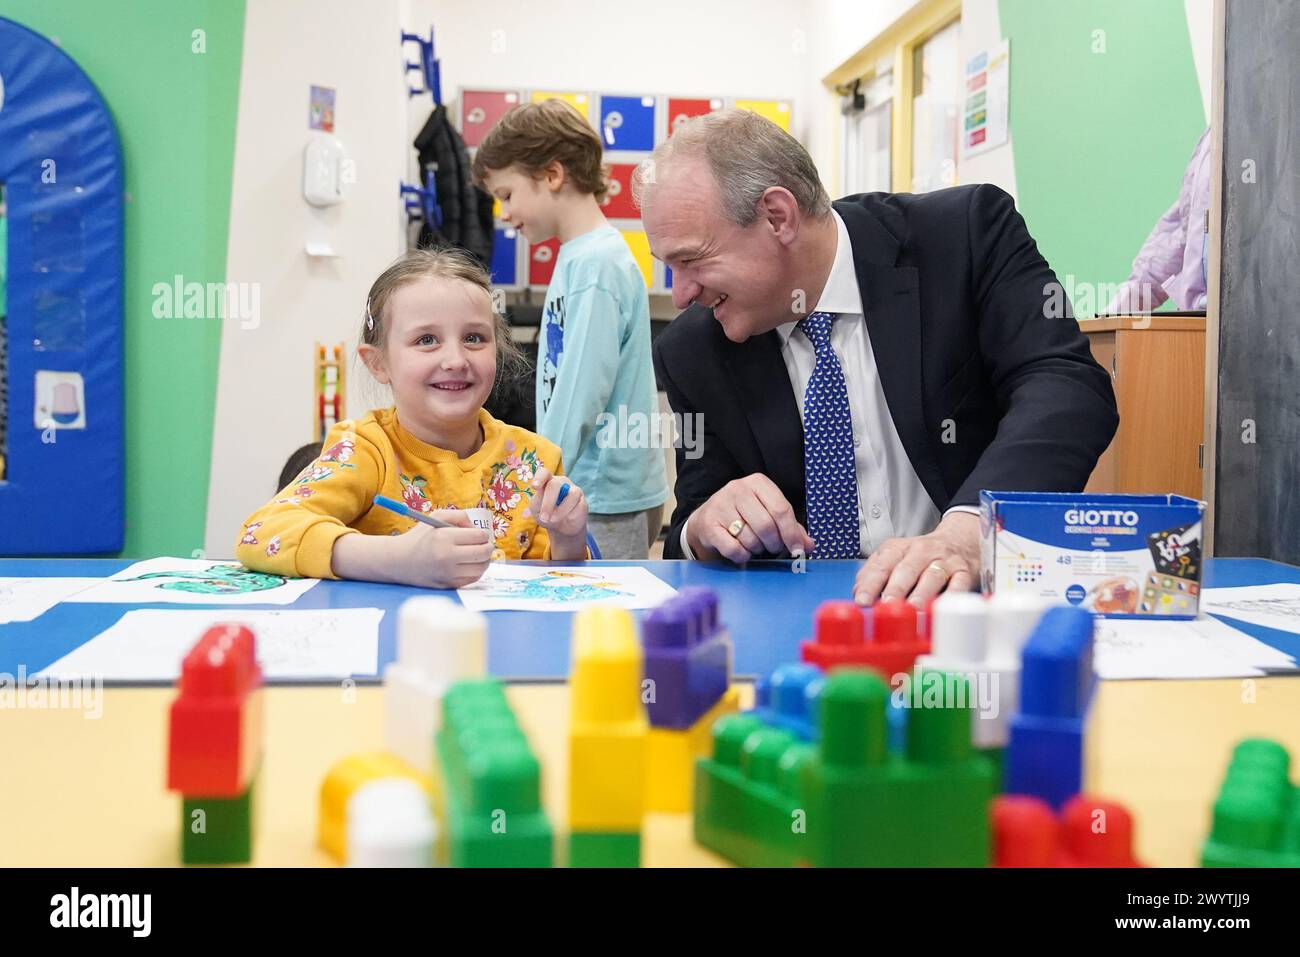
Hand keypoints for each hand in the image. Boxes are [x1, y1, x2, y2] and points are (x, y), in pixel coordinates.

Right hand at [332, 510, 494, 587]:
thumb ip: (460, 516)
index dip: (483, 534)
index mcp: (444, 538)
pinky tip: (470, 564)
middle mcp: (447, 557)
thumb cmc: (420, 536)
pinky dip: (476, 571)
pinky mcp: (448, 585)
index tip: (481, 535)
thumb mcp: (437, 517)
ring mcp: (448, 574)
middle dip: (488, 547)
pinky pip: (473, 579)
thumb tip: (478, 529)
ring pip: (481, 568)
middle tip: (486, 545)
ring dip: (485, 560)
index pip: (478, 536)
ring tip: (479, 554)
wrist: (399, 561)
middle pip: (483, 553)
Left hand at [525, 468, 588, 557]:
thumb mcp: (536, 510)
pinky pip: (579, 506)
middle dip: (548, 502)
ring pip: (571, 495)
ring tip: (553, 520)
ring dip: (561, 510)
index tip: (535, 487)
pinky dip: (571, 515)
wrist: (561, 528)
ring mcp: (574, 490)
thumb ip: (537, 502)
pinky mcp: (583, 501)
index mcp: (547, 481)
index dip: (539, 478)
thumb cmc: (546, 515)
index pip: (544, 473)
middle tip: (544, 517)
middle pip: (555, 484)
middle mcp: (561, 482)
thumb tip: (543, 500)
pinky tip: (568, 518)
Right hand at [687, 473, 814, 563]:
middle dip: (774, 543)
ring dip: (756, 549)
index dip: (792, 533)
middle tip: (773, 548)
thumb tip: (809, 546)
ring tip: (753, 545)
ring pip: (750, 539)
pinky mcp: (708, 524)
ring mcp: (720, 505)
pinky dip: (741, 556)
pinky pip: (733, 549)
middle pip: (766, 525)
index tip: (798, 550)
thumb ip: (791, 528)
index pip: (781, 509)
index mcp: (758, 483)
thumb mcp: (768, 514)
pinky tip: (740, 551)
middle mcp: (738, 489)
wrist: (707, 520)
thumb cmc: (744, 516)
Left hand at [852, 511, 979, 605]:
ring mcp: (944, 562)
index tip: (862, 600)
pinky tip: (943, 608)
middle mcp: (921, 552)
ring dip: (922, 594)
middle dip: (896, 588)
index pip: (882, 565)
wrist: (961, 540)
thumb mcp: (895, 557)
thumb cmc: (921, 556)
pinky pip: (959, 584)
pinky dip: (952, 596)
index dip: (871, 583)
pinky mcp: (964, 572)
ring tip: (914, 609)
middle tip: (887, 604)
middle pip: (907, 569)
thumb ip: (874, 573)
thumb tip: (858, 593)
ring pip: (933, 577)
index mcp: (899, 548)